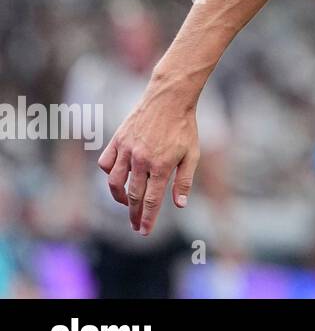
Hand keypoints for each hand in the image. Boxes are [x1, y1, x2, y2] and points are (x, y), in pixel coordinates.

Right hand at [98, 77, 200, 235]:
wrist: (170, 98)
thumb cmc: (184, 127)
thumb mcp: (192, 154)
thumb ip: (184, 180)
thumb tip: (179, 205)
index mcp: (162, 165)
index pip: (152, 200)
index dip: (148, 219)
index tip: (144, 232)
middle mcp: (141, 160)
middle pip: (133, 196)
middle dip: (134, 214)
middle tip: (135, 226)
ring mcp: (127, 150)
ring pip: (114, 183)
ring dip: (120, 198)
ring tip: (128, 204)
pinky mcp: (117, 140)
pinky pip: (106, 164)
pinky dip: (109, 174)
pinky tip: (118, 178)